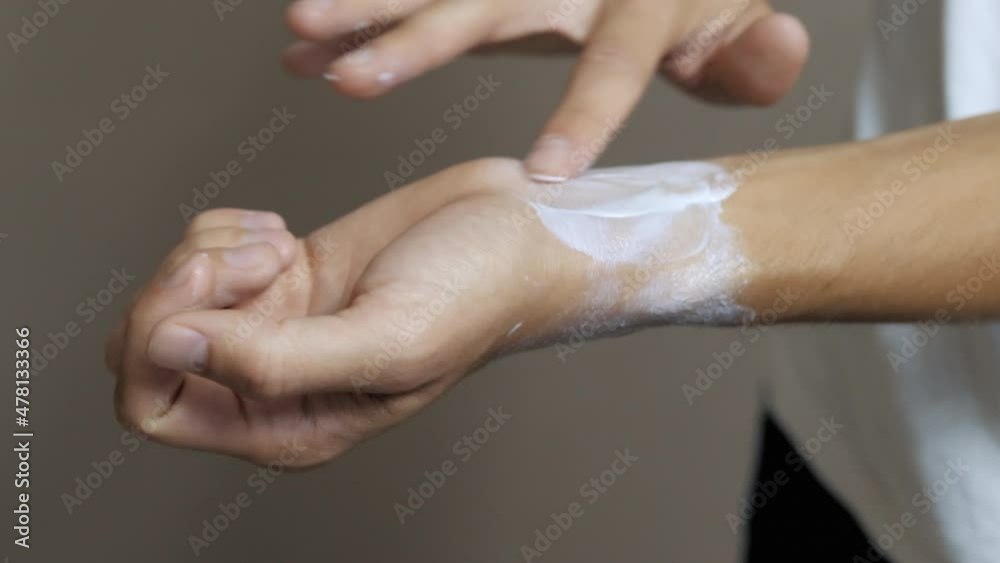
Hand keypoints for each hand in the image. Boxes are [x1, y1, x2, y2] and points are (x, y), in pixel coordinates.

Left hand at [106, 159, 596, 466]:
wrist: (521, 232)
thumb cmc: (479, 295)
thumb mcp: (386, 340)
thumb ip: (273, 363)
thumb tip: (166, 348)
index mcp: (290, 425)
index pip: (153, 406)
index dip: (156, 341)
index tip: (220, 286)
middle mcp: (271, 384)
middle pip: (148, 345)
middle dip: (183, 285)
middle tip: (261, 255)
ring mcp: (273, 327)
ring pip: (171, 293)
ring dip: (211, 249)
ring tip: (283, 244)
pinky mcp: (282, 276)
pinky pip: (203, 252)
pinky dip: (227, 228)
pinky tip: (285, 233)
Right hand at [283, 0, 808, 180]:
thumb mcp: (735, 14)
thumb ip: (750, 51)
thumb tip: (780, 61)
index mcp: (635, 2)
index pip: (612, 63)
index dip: (583, 112)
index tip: (545, 172)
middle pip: (489, 9)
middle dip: (415, 40)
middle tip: (347, 76)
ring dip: (363, 9)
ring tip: (298, 30)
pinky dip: (361, 4)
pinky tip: (298, 36)